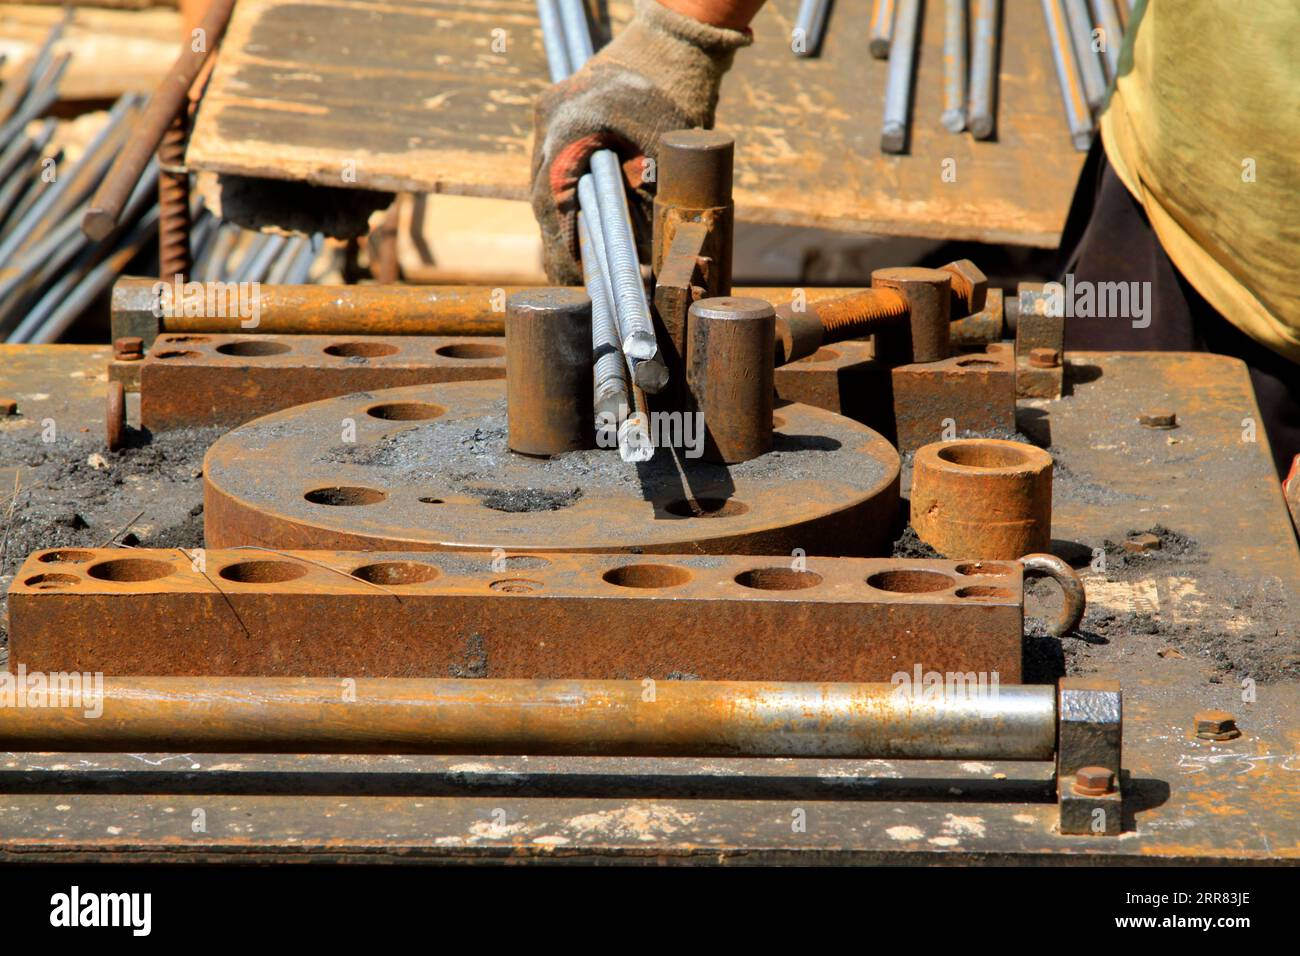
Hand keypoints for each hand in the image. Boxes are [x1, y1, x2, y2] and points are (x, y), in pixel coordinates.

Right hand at [530, 0, 751, 283]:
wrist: (667, 51)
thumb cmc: (675, 104)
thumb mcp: (665, 163)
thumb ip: (646, 211)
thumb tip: (643, 269)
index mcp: (572, 131)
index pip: (552, 206)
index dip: (562, 250)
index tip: (575, 281)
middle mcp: (549, 123)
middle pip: (541, 200)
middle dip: (559, 243)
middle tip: (579, 279)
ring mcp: (546, 117)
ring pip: (542, 185)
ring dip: (561, 220)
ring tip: (581, 259)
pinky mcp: (551, 115)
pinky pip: (549, 167)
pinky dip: (564, 196)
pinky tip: (581, 221)